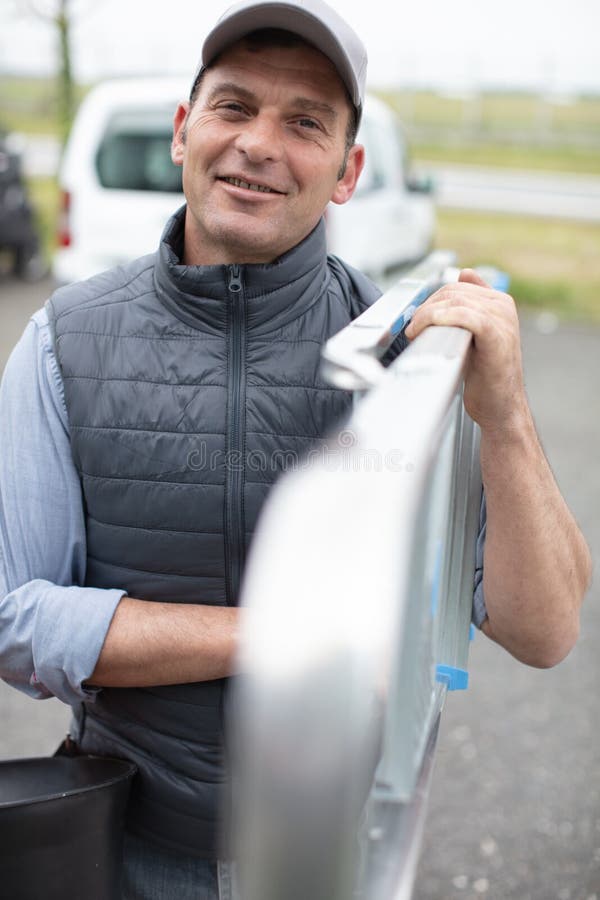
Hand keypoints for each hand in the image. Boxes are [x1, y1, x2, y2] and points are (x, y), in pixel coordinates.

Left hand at [404, 269, 527, 431]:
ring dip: (427, 315)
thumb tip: (463, 274)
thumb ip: (469, 307)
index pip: (455, 287)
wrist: (500, 407)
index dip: (429, 302)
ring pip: (455, 301)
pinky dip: (442, 319)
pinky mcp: (497, 335)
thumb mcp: (475, 336)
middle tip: (413, 330)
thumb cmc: (486, 378)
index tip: (417, 321)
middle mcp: (503, 306)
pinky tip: (427, 330)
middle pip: (453, 291)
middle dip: (425, 308)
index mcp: (499, 302)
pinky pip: (466, 315)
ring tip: (416, 333)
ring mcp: (502, 319)